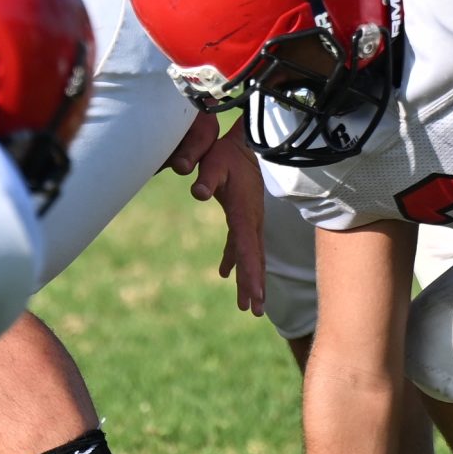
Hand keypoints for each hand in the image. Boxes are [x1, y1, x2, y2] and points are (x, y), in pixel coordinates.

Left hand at [181, 117, 266, 316]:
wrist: (245, 142)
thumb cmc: (226, 151)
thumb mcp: (215, 161)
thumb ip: (207, 177)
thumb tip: (197, 192)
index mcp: (244, 212)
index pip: (247, 249)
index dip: (251, 274)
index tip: (255, 296)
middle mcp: (252, 220)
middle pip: (254, 258)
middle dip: (255, 285)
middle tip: (255, 311)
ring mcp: (250, 220)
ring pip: (251, 255)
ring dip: (250, 279)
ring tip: (249, 305)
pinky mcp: (245, 217)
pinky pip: (242, 245)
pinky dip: (236, 262)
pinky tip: (225, 273)